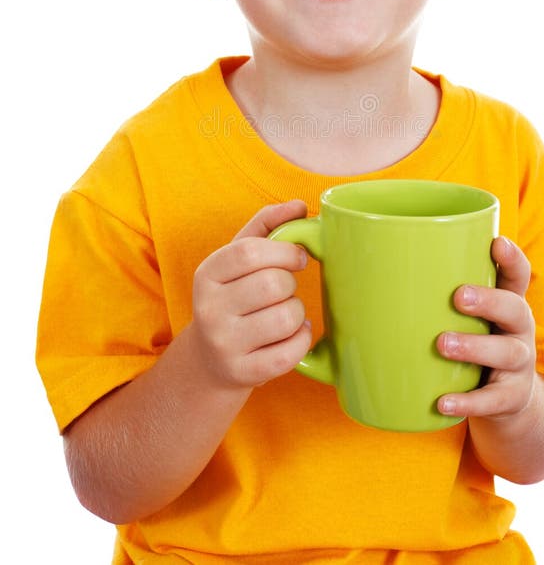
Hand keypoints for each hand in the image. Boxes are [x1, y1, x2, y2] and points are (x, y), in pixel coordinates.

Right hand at [191, 200, 311, 389]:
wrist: (210, 359)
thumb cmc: (233, 295)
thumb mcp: (237, 257)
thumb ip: (267, 224)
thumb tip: (299, 205)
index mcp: (207, 274)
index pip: (251, 252)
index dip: (285, 251)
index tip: (297, 257)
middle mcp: (209, 309)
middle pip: (274, 284)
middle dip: (291, 284)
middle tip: (284, 290)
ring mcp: (224, 344)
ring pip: (286, 318)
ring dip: (297, 313)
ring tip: (285, 313)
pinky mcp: (243, 373)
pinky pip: (290, 353)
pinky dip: (301, 340)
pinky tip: (291, 336)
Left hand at [436, 236, 535, 419]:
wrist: (506, 401)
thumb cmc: (472, 341)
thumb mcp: (464, 316)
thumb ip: (430, 294)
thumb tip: (356, 270)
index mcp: (506, 302)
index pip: (517, 275)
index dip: (512, 258)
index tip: (497, 242)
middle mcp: (518, 329)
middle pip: (515, 309)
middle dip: (488, 300)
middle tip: (458, 296)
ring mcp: (519, 365)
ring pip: (507, 353)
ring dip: (474, 347)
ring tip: (442, 344)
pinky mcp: (512, 398)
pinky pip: (493, 400)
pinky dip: (468, 401)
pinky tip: (443, 402)